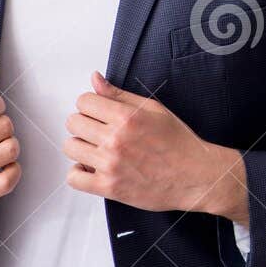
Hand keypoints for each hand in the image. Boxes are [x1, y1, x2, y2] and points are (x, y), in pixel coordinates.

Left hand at [63, 71, 247, 223]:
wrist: (195, 176)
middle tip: (99, 130)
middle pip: (73, 122)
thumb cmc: (178, 142)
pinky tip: (93, 167)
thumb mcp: (153, 109)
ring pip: (70, 147)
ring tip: (97, 149)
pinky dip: (79, 172)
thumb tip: (95, 79)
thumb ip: (120, 94)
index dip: (91, 104)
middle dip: (84, 123)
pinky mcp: (109, 187)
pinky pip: (74, 177)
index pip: (84, 101)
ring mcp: (110, 165)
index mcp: (126, 117)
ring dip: (81, 146)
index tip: (99, 112)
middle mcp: (116, 140)